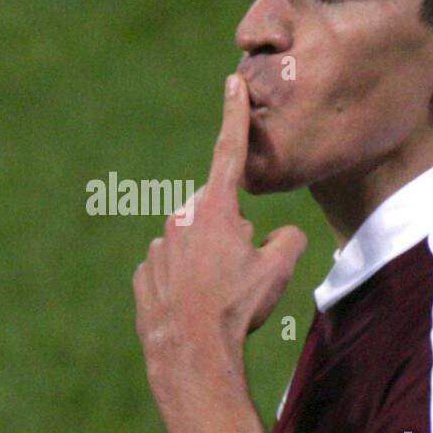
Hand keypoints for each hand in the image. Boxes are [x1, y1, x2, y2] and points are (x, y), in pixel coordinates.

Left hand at [133, 74, 307, 401]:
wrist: (190, 350)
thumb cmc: (236, 307)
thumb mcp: (278, 271)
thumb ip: (288, 241)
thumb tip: (283, 235)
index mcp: (216, 209)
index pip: (230, 152)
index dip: (234, 116)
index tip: (231, 82)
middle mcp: (181, 218)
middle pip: (217, 218)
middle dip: (231, 238)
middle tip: (240, 275)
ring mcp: (158, 247)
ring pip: (193, 247)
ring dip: (207, 264)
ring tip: (218, 298)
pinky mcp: (144, 274)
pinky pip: (172, 272)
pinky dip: (186, 286)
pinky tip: (195, 308)